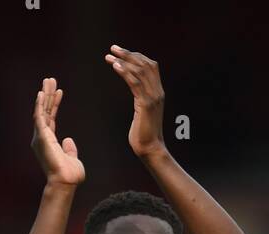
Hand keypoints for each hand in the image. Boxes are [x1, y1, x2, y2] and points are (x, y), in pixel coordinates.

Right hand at [31, 77, 84, 185]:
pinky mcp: (41, 137)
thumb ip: (69, 149)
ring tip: (48, 80)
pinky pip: (39, 117)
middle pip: (45, 111)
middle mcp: (42, 137)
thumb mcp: (72, 158)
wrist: (65, 182)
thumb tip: (68, 140)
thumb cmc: (69, 175)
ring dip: (45, 95)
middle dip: (48, 95)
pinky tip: (42, 93)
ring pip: (42, 110)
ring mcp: (40, 137)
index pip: (51, 118)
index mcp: (49, 142)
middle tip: (50, 80)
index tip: (60, 91)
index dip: (55, 104)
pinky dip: (40, 105)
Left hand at [105, 44, 165, 158]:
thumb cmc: (144, 135)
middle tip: (113, 48)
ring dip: (124, 60)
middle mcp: (158, 92)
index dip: (136, 56)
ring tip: (110, 56)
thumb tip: (136, 94)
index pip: (150, 66)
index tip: (121, 52)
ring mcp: (153, 97)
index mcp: (158, 92)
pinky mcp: (146, 104)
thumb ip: (141, 100)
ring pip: (139, 70)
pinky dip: (125, 72)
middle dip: (128, 54)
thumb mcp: (143, 113)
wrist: (150, 149)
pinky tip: (116, 66)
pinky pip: (135, 82)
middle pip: (145, 64)